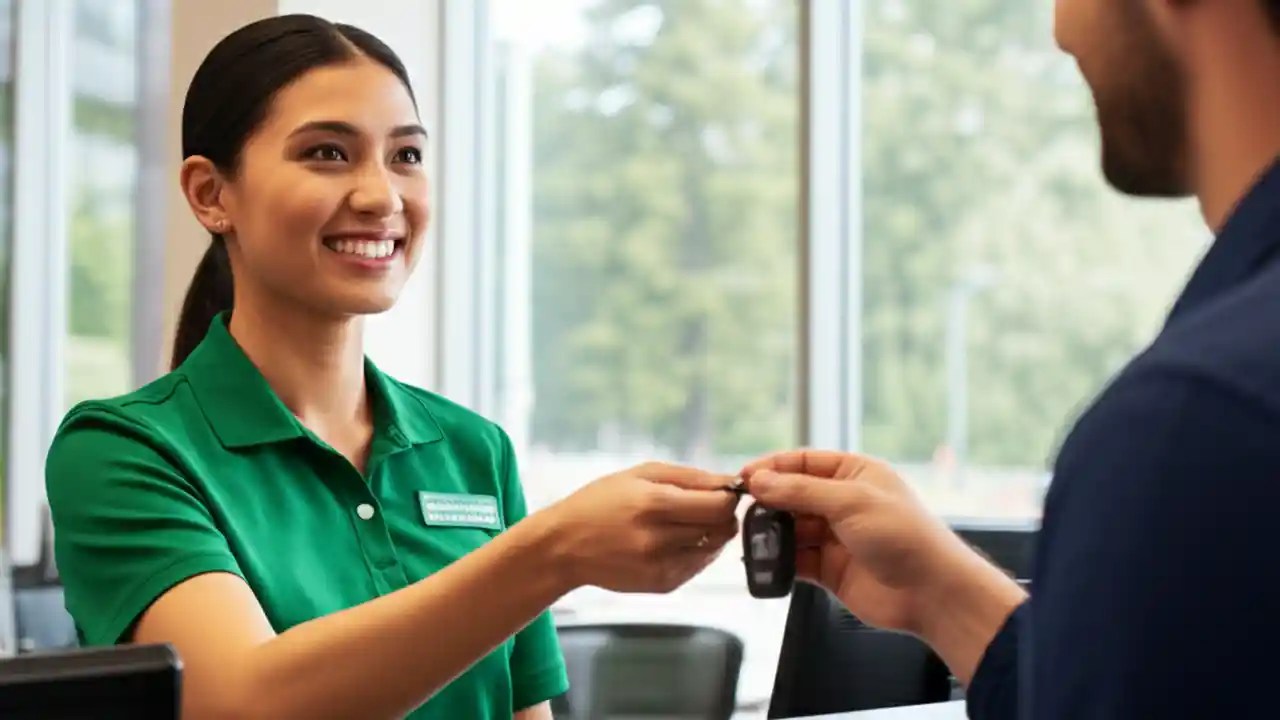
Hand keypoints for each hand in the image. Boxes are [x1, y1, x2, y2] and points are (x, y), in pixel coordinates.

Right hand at [546, 462, 739, 593]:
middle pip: (722, 529)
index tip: (721, 492)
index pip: (720, 506)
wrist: (564, 546)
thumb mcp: (640, 474)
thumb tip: (730, 482)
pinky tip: (672, 542)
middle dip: (722, 516)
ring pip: (714, 549)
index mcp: (655, 504)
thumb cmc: (601, 502)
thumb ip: (689, 476)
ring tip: (684, 524)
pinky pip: (698, 566)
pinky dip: (695, 552)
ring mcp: (662, 566)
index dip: (728, 497)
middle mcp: (660, 538)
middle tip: (706, 508)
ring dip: (709, 534)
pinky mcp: (663, 584)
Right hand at [742, 450, 1021, 641]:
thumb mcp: (850, 502)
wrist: (932, 592)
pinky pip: (796, 560)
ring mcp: (836, 536)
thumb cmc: (904, 536)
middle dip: (769, 501)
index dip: (773, 467)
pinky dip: (779, 561)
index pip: (803, 462)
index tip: (745, 477)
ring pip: (791, 529)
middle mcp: (843, 502)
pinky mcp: (830, 569)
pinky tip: (764, 562)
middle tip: (743, 509)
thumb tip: (760, 481)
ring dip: (771, 532)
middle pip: (793, 495)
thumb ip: (801, 491)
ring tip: (751, 537)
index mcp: (855, 474)